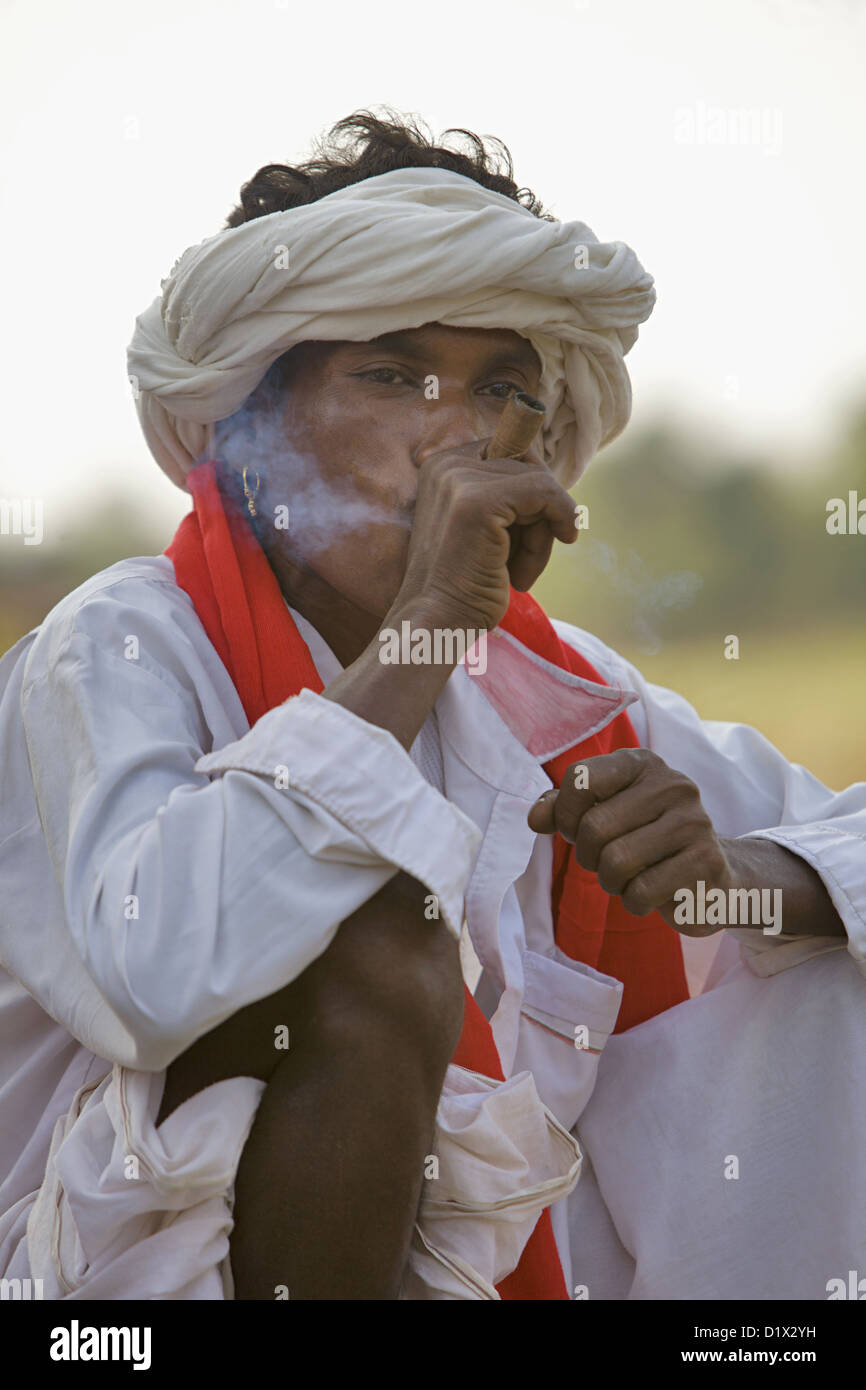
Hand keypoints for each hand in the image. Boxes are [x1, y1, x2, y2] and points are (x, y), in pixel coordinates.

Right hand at [390, 437, 578, 633]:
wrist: (438, 621)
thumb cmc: (465, 584)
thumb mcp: (485, 529)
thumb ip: (509, 497)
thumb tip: (554, 482)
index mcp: (442, 466)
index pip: (510, 452)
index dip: (532, 491)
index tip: (532, 529)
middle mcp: (446, 463)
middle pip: (527, 467)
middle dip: (538, 515)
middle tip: (521, 560)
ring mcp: (460, 479)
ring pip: (539, 483)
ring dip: (543, 533)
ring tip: (519, 572)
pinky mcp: (479, 500)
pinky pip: (546, 490)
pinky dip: (562, 518)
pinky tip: (548, 554)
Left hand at [527, 749, 734, 936]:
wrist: (711, 874)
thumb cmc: (645, 840)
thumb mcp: (604, 815)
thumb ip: (564, 810)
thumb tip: (535, 818)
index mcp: (641, 764)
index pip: (578, 779)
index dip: (565, 815)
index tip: (577, 830)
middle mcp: (672, 785)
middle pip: (593, 827)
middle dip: (588, 856)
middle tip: (607, 862)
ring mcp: (694, 822)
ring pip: (616, 862)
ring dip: (612, 882)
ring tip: (631, 877)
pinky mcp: (707, 862)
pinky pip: (642, 892)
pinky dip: (636, 902)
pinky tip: (655, 892)